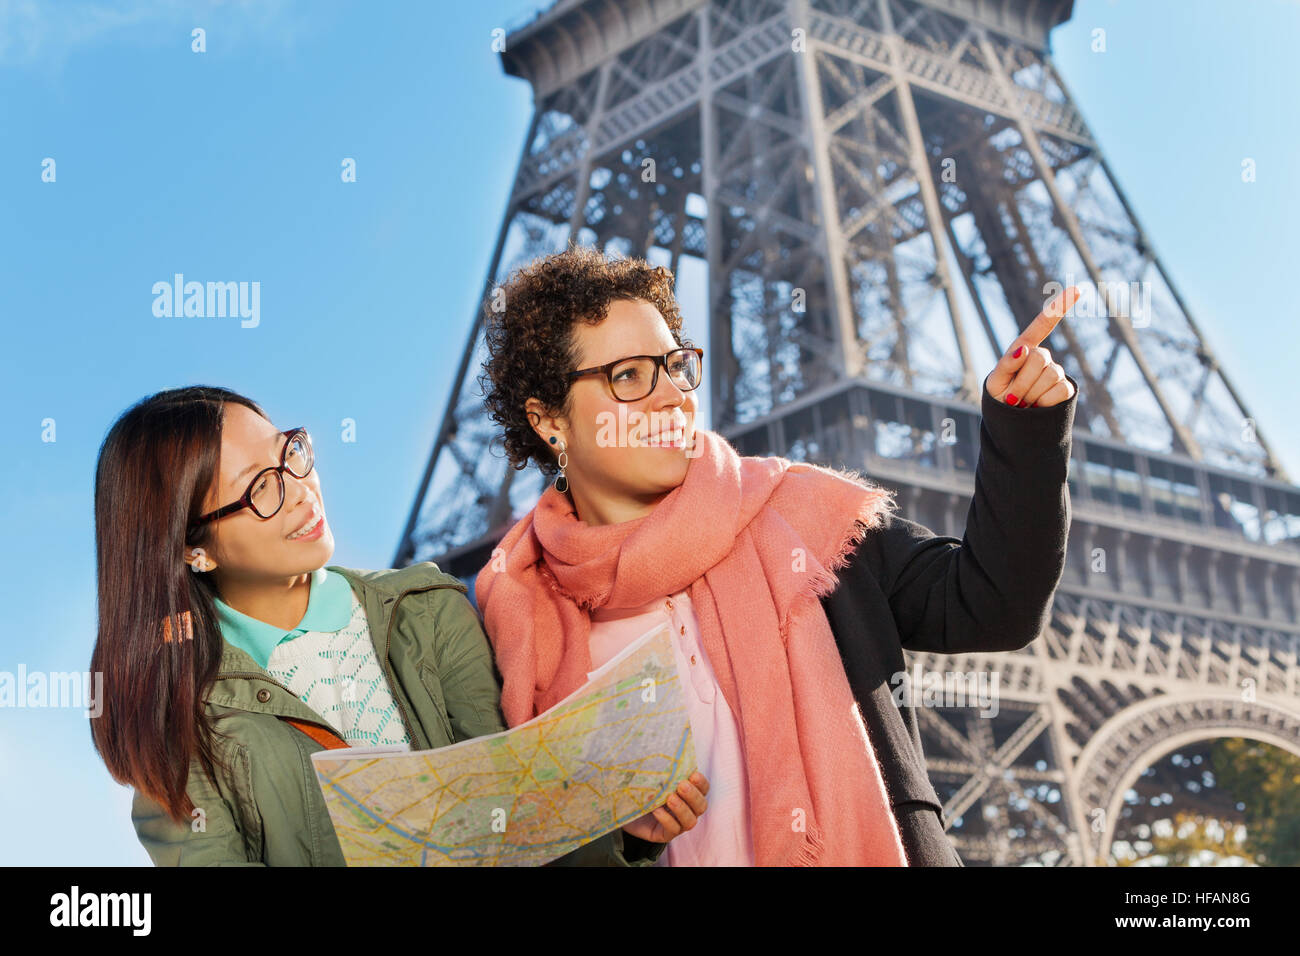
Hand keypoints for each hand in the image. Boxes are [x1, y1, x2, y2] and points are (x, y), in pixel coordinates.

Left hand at [621, 771, 708, 842]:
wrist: (623, 807)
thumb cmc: (641, 788)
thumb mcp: (651, 776)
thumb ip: (661, 768)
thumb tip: (664, 750)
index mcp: (688, 793)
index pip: (703, 789)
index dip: (701, 783)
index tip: (693, 775)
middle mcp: (687, 809)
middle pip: (701, 806)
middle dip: (693, 795)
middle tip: (681, 785)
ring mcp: (677, 824)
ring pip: (690, 821)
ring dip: (682, 809)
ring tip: (670, 799)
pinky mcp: (664, 834)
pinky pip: (672, 830)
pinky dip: (666, 819)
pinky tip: (656, 810)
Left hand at [985, 285, 1079, 407]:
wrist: (1011, 423)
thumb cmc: (1000, 398)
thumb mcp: (995, 382)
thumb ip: (1006, 364)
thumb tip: (1023, 349)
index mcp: (1023, 349)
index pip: (1041, 326)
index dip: (1059, 307)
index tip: (1077, 289)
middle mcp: (1042, 358)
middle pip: (1039, 358)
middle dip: (1021, 381)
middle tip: (1013, 397)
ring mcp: (1056, 373)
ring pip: (1049, 376)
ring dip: (1030, 394)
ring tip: (1024, 403)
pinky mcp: (1066, 389)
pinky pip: (1059, 391)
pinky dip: (1044, 403)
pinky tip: (1038, 407)